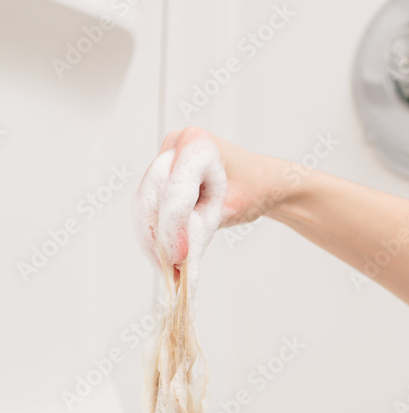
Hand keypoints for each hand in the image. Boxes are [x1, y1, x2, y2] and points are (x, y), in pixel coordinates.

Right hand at [135, 126, 289, 278]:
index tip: (178, 258)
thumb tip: (175, 259)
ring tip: (167, 269)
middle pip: (152, 196)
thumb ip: (200, 230)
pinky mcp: (160, 176)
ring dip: (153, 239)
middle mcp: (174, 144)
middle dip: (158, 236)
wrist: (259, 180)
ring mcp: (164, 158)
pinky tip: (164, 259)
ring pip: (146, 204)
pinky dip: (155, 234)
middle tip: (169, 269)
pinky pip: (149, 208)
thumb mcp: (231, 211)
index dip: (173, 227)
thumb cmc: (252, 189)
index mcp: (196, 143)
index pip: (175, 191)